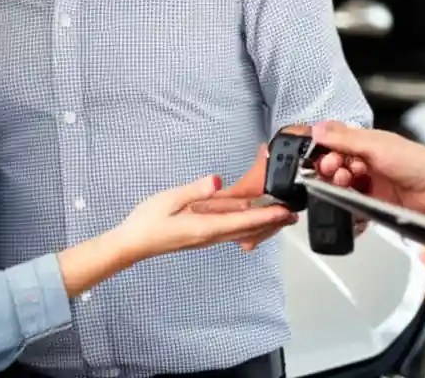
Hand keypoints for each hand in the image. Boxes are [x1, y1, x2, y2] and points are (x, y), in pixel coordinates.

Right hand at [113, 176, 294, 259]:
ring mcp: (206, 238)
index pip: (243, 221)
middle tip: (292, 215)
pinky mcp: (201, 235)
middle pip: (248, 230)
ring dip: (261, 225)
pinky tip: (249, 219)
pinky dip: (245, 225)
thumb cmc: (147, 222)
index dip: (266, 217)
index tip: (284, 212)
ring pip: (241, 232)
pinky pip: (229, 230)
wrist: (133, 244)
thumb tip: (217, 181)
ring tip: (278, 217)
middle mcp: (210, 236)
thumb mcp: (169, 200)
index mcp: (205, 227)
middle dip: (271, 223)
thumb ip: (195, 190)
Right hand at [310, 121, 424, 217]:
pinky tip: (347, 203)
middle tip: (336, 171)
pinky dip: (346, 205)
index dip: (324, 151)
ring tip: (346, 183)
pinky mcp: (373, 202)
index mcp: (366, 143)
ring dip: (338, 185)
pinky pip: (351, 204)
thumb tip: (318, 129)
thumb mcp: (376, 145)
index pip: (334, 144)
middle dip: (330, 168)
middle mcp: (366, 161)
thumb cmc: (417, 162)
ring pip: (341, 185)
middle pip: (335, 166)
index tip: (322, 157)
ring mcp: (369, 182)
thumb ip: (345, 138)